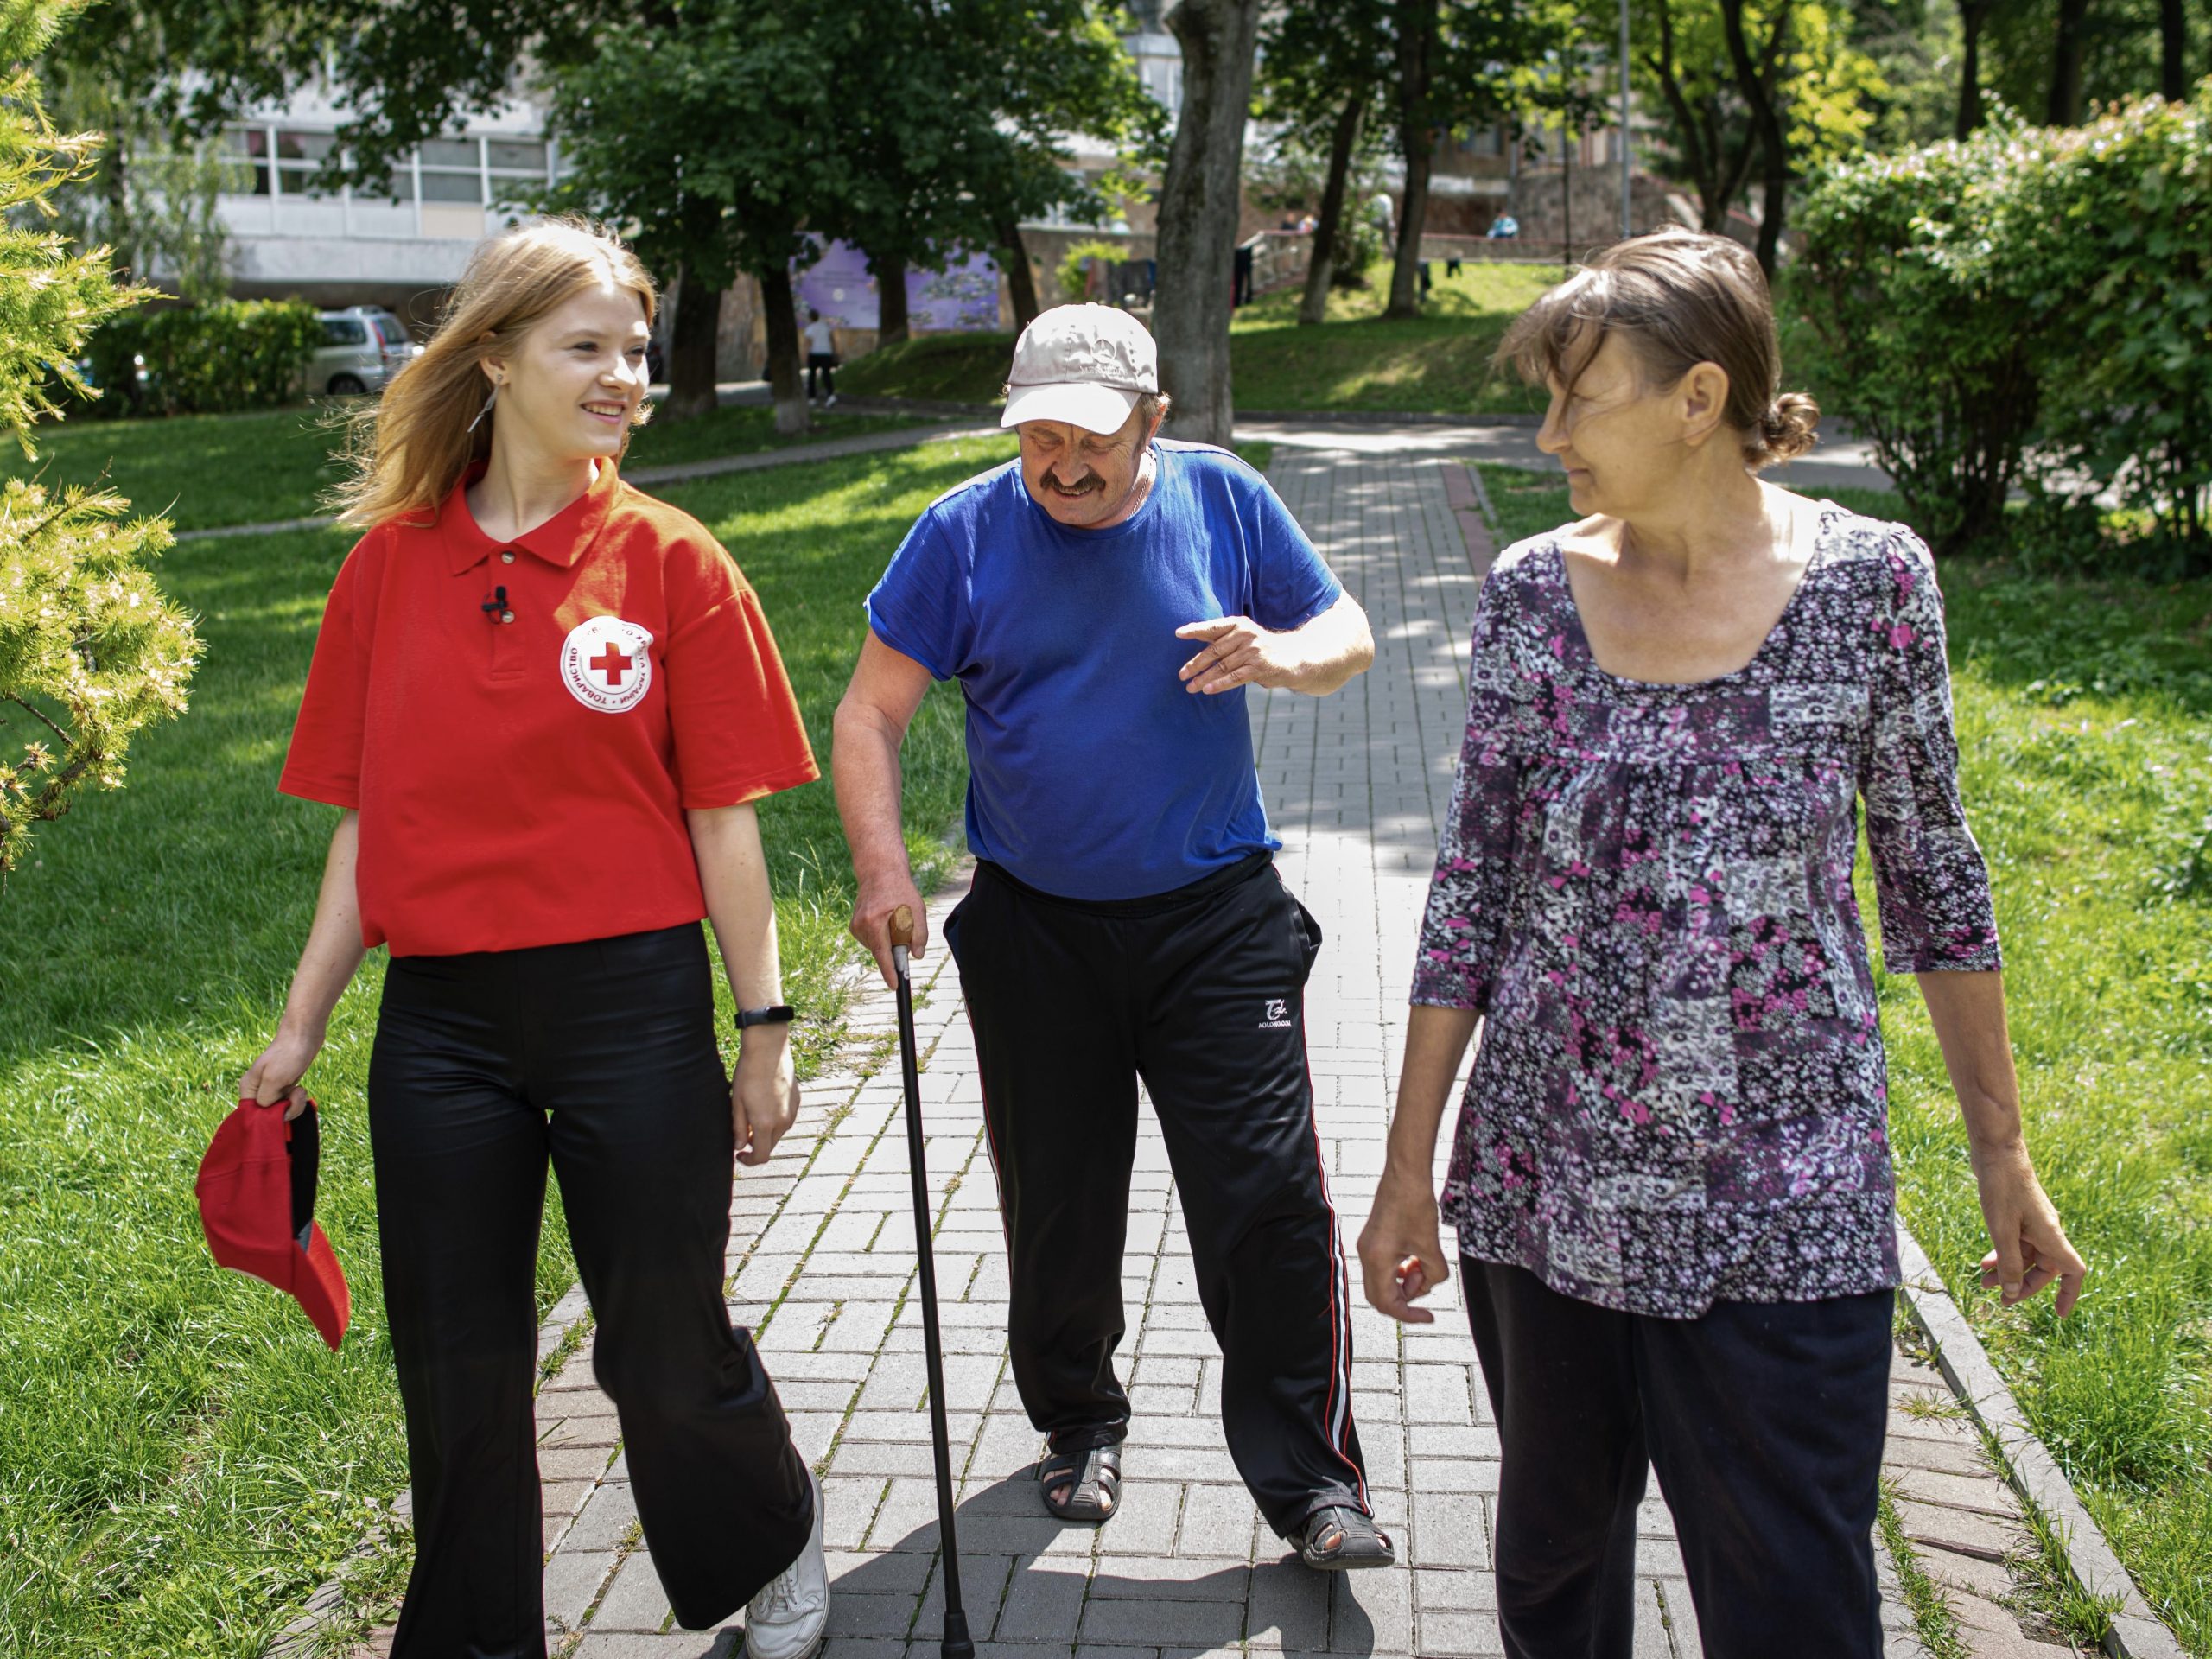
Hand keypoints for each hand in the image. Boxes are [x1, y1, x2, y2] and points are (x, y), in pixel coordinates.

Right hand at [238, 1025, 318, 1120]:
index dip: (267, 1118)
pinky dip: (297, 1099)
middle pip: (269, 1115)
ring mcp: (272, 1089)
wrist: (304, 1034)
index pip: (252, 1114)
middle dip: (286, 1110)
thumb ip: (265, 1099)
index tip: (282, 1108)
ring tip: (299, 1089)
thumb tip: (265, 1114)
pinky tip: (300, 1089)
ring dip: (294, 1104)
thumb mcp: (273, 1079)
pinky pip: (289, 1102)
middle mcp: (258, 1090)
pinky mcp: (285, 1086)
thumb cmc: (287, 1054)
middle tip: (294, 1094)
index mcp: (248, 1088)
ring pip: (282, 1109)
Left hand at [733, 1032, 800, 1166]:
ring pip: (778, 1133)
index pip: (761, 1156)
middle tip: (743, 1132)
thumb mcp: (737, 1103)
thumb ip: (738, 1128)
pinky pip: (786, 1118)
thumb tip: (738, 1146)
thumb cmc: (748, 1074)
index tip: (739, 1154)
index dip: (749, 1161)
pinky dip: (775, 1119)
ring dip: (766, 1131)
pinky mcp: (797, 1102)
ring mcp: (792, 1112)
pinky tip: (765, 1102)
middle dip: (756, 1144)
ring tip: (753, 1113)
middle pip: (770, 1146)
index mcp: (765, 1124)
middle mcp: (783, 1122)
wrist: (768, 1050)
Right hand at [850, 872, 925, 988]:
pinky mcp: (854, 927)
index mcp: (875, 921)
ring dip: (888, 940)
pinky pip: (872, 941)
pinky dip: (882, 936)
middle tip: (904, 930)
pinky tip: (885, 920)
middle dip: (894, 948)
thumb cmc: (900, 889)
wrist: (879, 872)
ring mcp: (855, 926)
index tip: (894, 985)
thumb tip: (917, 955)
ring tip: (893, 918)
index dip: (889, 971)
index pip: (883, 953)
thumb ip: (919, 933)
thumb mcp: (917, 909)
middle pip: (881, 951)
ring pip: (877, 947)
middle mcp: (861, 925)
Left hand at [1175, 616, 1305, 694]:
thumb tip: (1189, 632)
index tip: (1178, 634)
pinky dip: (1219, 684)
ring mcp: (1253, 651)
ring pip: (1222, 667)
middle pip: (1214, 651)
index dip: (1195, 630)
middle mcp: (1245, 635)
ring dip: (1204, 678)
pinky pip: (1234, 678)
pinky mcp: (1259, 668)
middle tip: (1181, 675)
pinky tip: (1207, 689)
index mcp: (1239, 624)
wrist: (1290, 657)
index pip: (1213, 627)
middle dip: (1195, 664)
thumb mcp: (1241, 635)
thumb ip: (1219, 635)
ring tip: (1190, 687)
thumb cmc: (1258, 647)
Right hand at [1357, 1168, 1451, 1322]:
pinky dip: (1400, 1270)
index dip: (1409, 1315)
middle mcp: (1366, 1255)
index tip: (1429, 1316)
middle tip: (1425, 1283)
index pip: (1387, 1303)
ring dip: (1404, 1281)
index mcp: (1377, 1259)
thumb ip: (1434, 1274)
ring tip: (1423, 1265)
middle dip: (1405, 1298)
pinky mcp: (1372, 1239)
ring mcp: (1366, 1246)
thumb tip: (1428, 1284)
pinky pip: (1383, 1267)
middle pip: (1380, 1296)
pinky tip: (1415, 1257)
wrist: (1405, 1173)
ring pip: (1382, 1281)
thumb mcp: (1431, 1245)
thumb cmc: (1416, 1205)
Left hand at [1970, 1141, 2086, 1315]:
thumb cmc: (2001, 1188)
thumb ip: (2008, 1263)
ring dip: (2007, 1271)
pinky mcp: (2019, 1215)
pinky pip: (2016, 1243)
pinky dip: (2002, 1254)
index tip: (2059, 1315)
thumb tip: (2013, 1292)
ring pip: (2026, 1257)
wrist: (1996, 1152)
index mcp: (2052, 1236)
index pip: (2073, 1272)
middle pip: (2044, 1269)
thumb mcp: (2001, 1230)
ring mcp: (2034, 1223)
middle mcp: (2048, 1231)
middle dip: (2023, 1286)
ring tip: (1982, 1283)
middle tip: (2000, 1299)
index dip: (2069, 1294)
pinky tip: (1984, 1262)